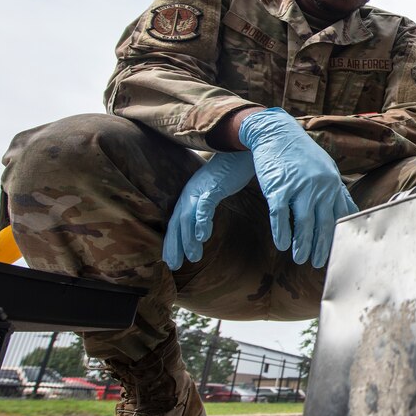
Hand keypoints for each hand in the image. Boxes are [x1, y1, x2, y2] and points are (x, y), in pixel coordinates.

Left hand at [163, 152, 255, 269]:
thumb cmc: (232, 170)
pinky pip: (204, 207)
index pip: (177, 221)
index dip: (173, 241)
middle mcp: (191, 192)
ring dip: (188, 239)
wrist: (244, 150)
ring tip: (193, 258)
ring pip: (188, 218)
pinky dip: (202, 222)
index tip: (172, 259)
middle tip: (173, 266)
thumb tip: (205, 218)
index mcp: (190, 194)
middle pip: (177, 222)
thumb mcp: (216, 189)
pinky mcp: (213, 186)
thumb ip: (207, 202)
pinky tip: (203, 238)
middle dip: (174, 245)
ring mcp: (201, 189)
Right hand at [238, 108, 357, 267]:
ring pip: (304, 224)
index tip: (340, 251)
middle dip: (322, 247)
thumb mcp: (326, 168)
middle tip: (319, 263)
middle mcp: (319, 187)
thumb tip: (349, 211)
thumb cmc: (301, 153)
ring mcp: (299, 188)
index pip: (341, 215)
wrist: (276, 132)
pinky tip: (281, 245)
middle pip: (324, 224)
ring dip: (303, 245)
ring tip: (300, 259)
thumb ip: (336, 190)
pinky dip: (282, 233)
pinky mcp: (279, 188)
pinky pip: (281, 216)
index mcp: (333, 184)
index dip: (339, 235)